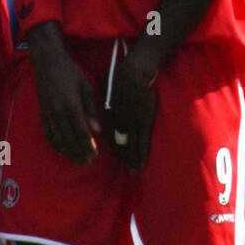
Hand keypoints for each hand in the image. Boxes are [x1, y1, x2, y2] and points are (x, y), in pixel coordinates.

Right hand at [30, 36, 99, 164]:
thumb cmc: (71, 72)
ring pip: (58, 139)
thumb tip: (97, 130)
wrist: (47, 63)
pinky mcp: (42, 113)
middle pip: (69, 139)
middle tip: (87, 163)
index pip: (81, 132)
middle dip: (79, 153)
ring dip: (68, 152)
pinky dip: (55, 145)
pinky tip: (61, 151)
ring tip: (77, 161)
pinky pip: (48, 134)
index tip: (95, 155)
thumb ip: (91, 109)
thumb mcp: (86, 86)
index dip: (88, 146)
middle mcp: (58, 113)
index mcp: (72, 105)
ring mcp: (48, 114)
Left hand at [107, 50, 159, 173]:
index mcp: (108, 114)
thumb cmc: (120, 74)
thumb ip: (102, 92)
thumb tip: (99, 91)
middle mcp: (118, 122)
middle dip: (123, 157)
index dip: (113, 146)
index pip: (110, 134)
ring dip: (132, 160)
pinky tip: (142, 164)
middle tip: (125, 170)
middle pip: (120, 144)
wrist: (134, 73)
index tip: (116, 154)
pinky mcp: (145, 121)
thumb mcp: (104, 84)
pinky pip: (143, 142)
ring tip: (134, 171)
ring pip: (131, 146)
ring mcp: (132, 123)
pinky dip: (142, 154)